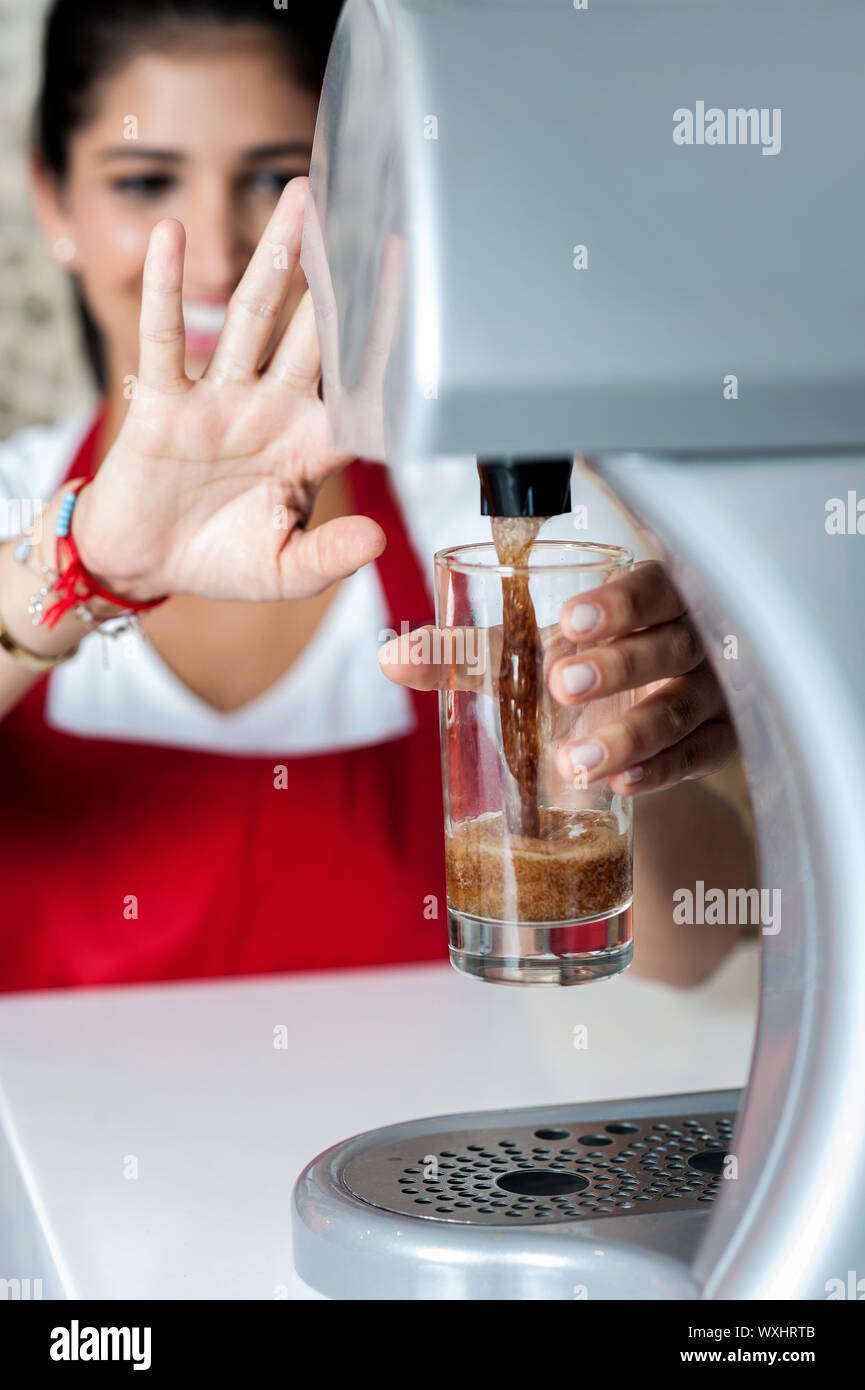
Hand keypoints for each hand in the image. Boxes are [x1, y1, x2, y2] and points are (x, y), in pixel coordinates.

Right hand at [74, 178, 384, 603]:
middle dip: (344, 281)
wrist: (144, 565)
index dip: (391, 355)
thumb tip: (376, 541)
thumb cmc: (219, 562)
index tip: (424, 311)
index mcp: (307, 446)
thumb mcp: (282, 570)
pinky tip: (174, 236)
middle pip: (315, 333)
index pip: (361, 393)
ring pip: (252, 316)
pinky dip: (167, 289)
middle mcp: (270, 408)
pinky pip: (164, 338)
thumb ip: (328, 557)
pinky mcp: (164, 401)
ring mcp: (218, 398)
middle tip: (377, 219)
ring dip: (276, 258)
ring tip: (302, 199)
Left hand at [380, 561, 735, 796]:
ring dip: (629, 734)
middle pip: (671, 644)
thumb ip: (465, 654)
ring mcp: (707, 695)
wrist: (621, 735)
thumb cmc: (576, 672)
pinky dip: (660, 772)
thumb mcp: (524, 658)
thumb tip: (392, 656)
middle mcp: (687, 641)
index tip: (571, 621)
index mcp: (648, 599)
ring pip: (682, 709)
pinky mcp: (714, 746)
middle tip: (562, 687)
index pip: (651, 585)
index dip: (620, 601)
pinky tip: (621, 784)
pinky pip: (697, 758)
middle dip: (618, 666)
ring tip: (575, 761)